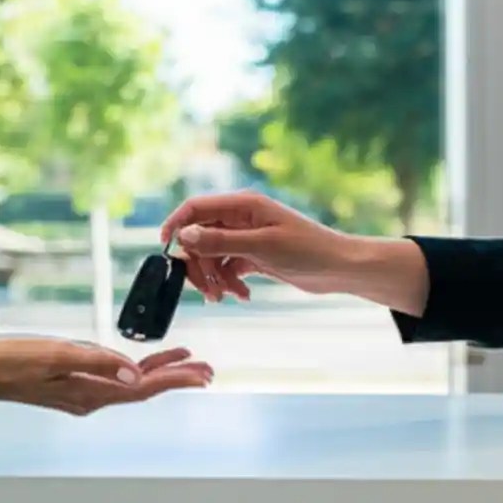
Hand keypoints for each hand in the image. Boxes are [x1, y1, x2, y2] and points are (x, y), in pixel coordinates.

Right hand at [0, 336, 212, 415]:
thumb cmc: (15, 360)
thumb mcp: (58, 353)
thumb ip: (98, 361)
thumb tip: (135, 374)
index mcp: (91, 392)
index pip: (145, 387)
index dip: (177, 378)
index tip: (203, 373)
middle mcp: (92, 398)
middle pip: (145, 388)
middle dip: (178, 377)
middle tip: (209, 370)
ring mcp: (84, 393)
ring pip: (133, 384)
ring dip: (161, 373)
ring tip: (188, 360)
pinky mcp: (76, 385)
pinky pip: (116, 380)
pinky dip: (136, 370)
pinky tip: (144, 362)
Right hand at [160, 191, 357, 301]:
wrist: (339, 268)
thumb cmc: (307, 250)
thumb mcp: (261, 247)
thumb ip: (221, 242)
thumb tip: (185, 236)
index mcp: (243, 205)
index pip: (196, 208)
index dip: (176, 225)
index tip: (164, 248)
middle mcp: (241, 218)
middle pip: (200, 237)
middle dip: (200, 265)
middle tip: (208, 291)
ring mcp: (247, 237)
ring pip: (212, 256)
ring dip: (215, 278)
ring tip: (228, 297)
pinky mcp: (254, 256)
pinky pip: (228, 267)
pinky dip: (229, 282)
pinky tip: (243, 295)